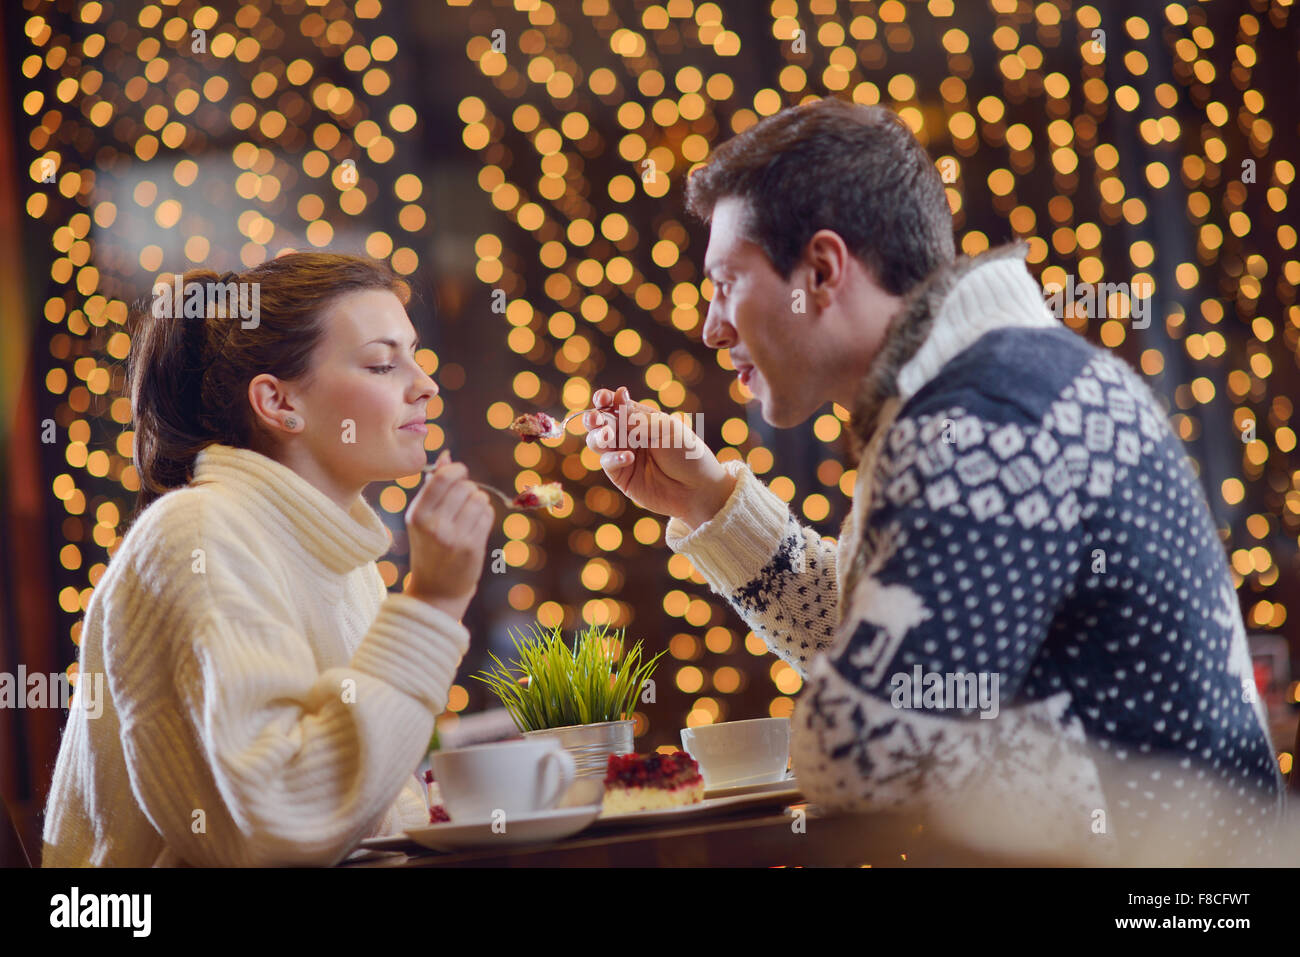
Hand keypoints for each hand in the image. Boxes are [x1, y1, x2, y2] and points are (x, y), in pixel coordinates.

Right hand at [403, 450, 493, 619]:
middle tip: (464, 501)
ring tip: (469, 516)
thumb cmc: (430, 547)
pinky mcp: (471, 547)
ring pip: (478, 499)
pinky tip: (476, 526)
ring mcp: (452, 537)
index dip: (457, 470)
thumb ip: (433, 486)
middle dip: (469, 488)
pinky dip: (485, 516)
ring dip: (479, 502)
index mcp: (416, 514)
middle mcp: (432, 525)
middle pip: (464, 486)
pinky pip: (487, 515)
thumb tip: (447, 455)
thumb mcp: (423, 517)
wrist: (436, 590)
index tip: (460, 473)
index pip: (443, 477)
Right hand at [583, 386, 736, 529]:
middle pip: (601, 422)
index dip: (605, 399)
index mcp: (640, 418)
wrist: (698, 488)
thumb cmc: (687, 453)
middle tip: (596, 419)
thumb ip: (636, 418)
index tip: (603, 398)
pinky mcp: (621, 476)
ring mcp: (622, 455)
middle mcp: (628, 435)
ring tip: (607, 436)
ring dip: (598, 437)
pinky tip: (628, 458)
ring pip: (597, 442)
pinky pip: (607, 463)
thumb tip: (614, 402)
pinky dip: (613, 458)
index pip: (615, 405)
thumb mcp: (664, 429)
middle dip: (595, 418)